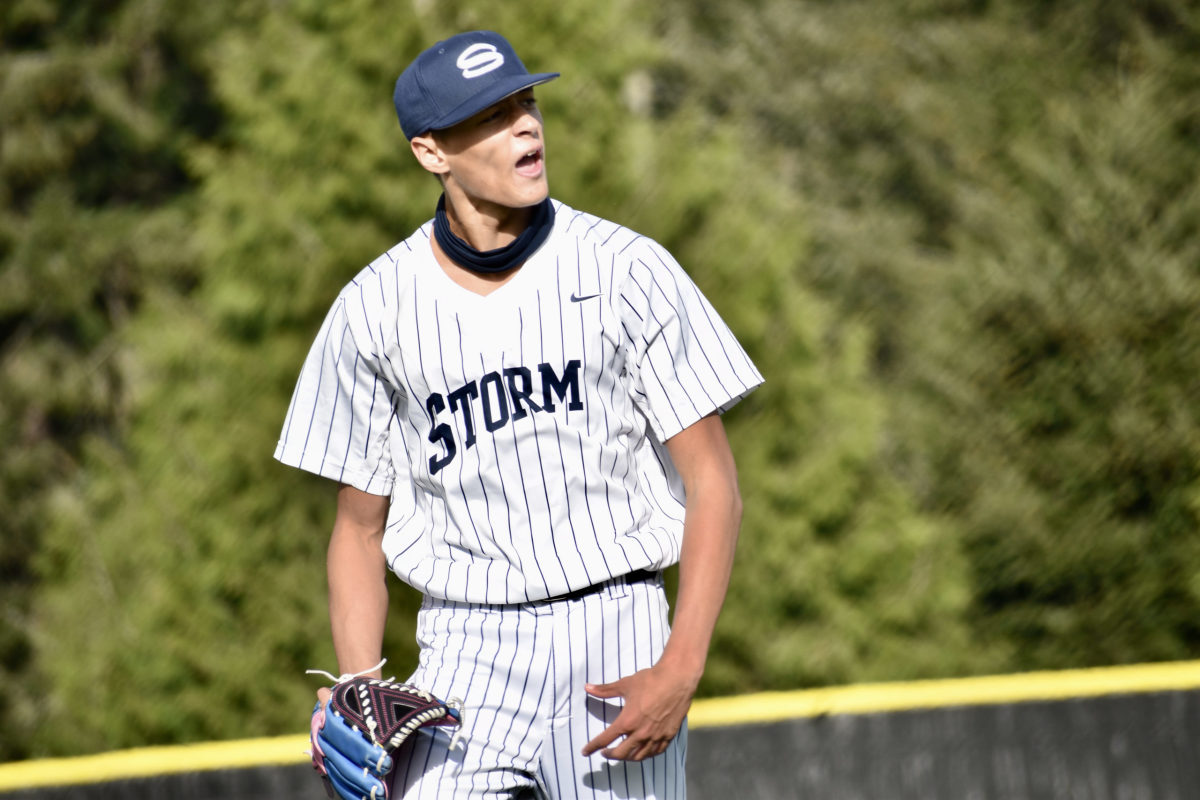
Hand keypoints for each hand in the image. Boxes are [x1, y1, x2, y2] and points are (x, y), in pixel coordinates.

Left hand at [581, 662, 698, 760]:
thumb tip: (587, 687)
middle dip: (610, 755)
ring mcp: (655, 736)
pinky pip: (655, 752)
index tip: (585, 751)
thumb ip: (605, 690)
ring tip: (622, 754)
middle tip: (604, 752)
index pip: (605, 739)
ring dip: (627, 757)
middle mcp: (640, 733)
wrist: (677, 679)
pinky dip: (646, 755)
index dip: (592, 746)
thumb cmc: (650, 680)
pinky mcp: (668, 735)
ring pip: (638, 756)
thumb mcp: (625, 685)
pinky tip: (642, 751)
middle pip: (621, 753)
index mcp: (627, 721)